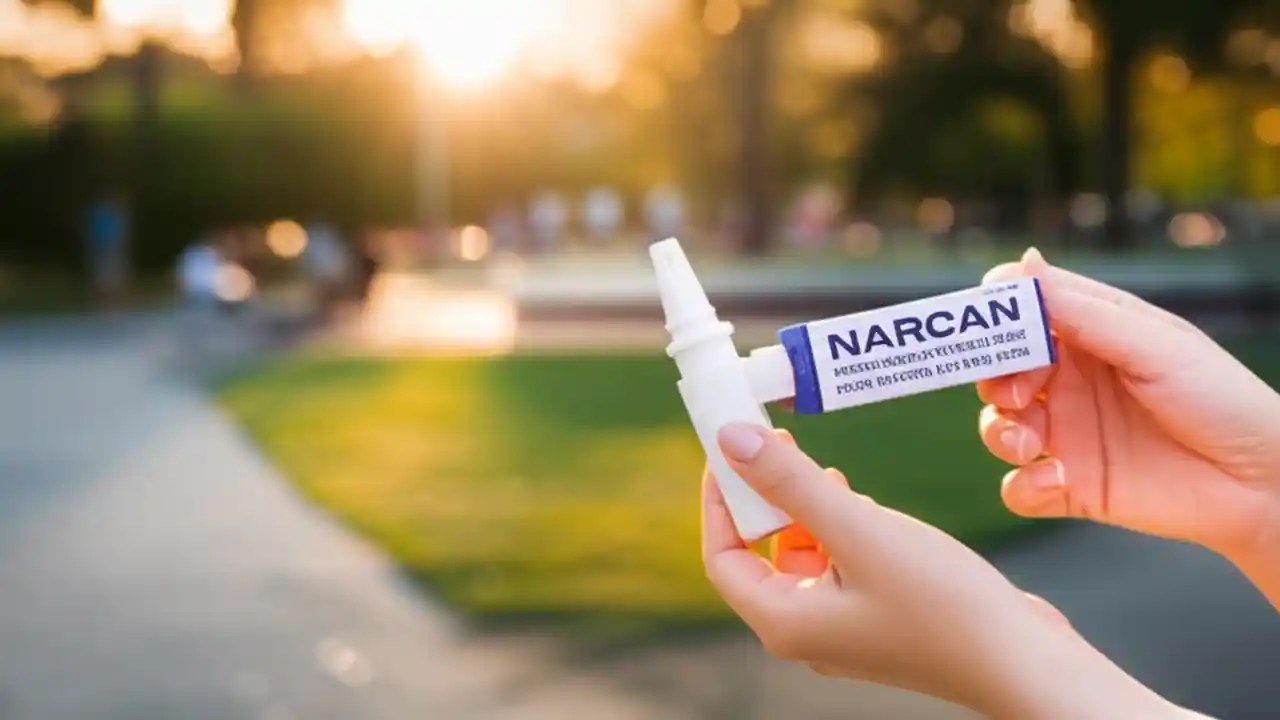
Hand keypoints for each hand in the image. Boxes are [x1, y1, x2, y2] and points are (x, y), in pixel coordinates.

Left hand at [703, 423, 1186, 717]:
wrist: (1024, 661)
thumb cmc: (943, 605)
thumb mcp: (859, 530)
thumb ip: (791, 483)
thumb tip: (730, 439)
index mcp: (784, 623)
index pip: (722, 553)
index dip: (720, 497)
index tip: (731, 446)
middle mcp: (806, 632)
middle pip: (760, 552)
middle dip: (768, 498)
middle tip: (783, 443)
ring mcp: (842, 628)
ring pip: (802, 555)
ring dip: (808, 511)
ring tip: (831, 477)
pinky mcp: (876, 617)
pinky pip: (838, 564)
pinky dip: (842, 530)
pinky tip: (868, 508)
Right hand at [979, 249, 1279, 604]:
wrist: (1262, 483)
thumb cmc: (1220, 398)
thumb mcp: (1153, 345)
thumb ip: (1083, 312)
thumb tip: (1023, 265)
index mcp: (1087, 335)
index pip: (1019, 311)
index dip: (993, 314)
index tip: (984, 325)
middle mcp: (1068, 381)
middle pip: (996, 369)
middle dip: (990, 377)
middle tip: (1013, 392)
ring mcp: (1066, 435)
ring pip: (997, 426)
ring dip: (998, 431)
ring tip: (1029, 443)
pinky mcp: (1070, 487)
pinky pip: (1018, 487)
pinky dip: (1024, 486)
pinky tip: (1056, 483)